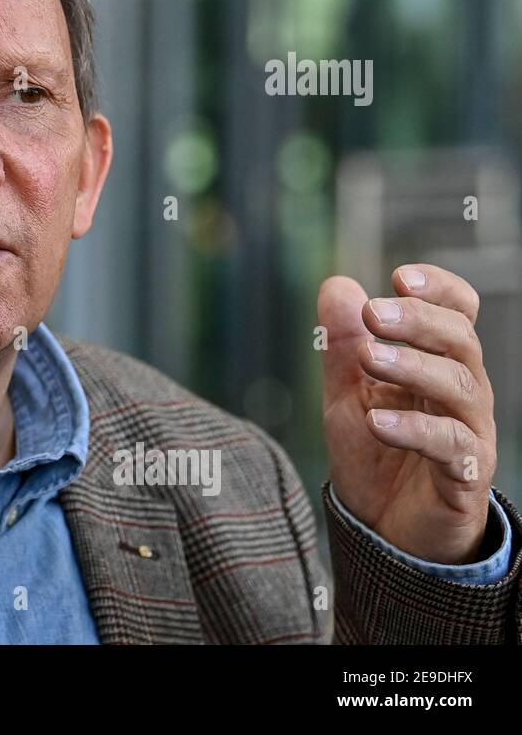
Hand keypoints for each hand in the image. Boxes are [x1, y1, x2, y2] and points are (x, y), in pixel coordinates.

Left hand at [317, 264, 495, 563]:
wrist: (384, 529)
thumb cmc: (376, 454)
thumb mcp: (347, 393)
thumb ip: (341, 344)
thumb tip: (336, 284)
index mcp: (438, 365)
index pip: (458, 314)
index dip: (439, 290)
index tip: (400, 276)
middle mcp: (462, 394)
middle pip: (461, 343)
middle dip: (418, 321)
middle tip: (373, 312)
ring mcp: (469, 435)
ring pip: (461, 389)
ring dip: (414, 367)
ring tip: (369, 356)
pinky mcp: (464, 477)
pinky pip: (451, 447)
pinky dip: (414, 430)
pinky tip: (376, 421)